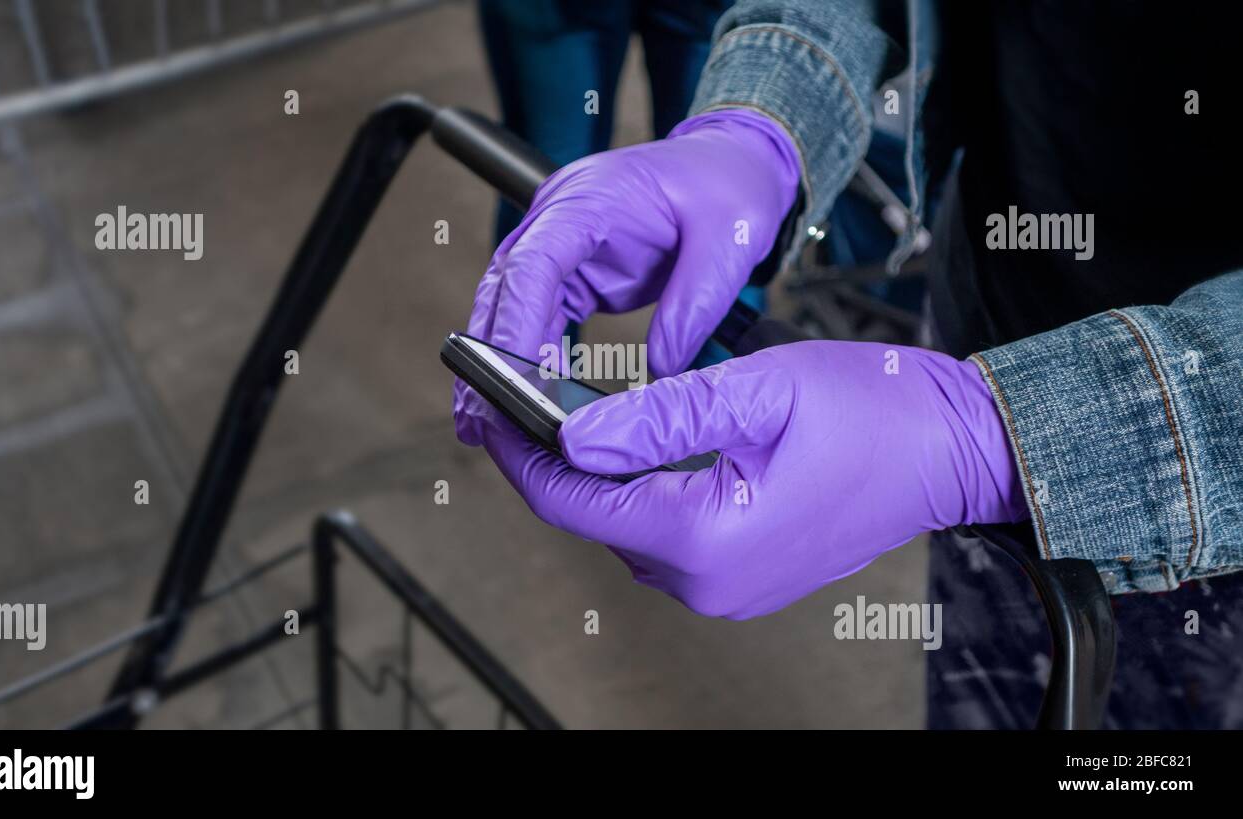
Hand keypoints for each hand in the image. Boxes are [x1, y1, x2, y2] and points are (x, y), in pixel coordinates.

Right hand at [455, 108, 799, 444]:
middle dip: (489, 355)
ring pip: (511, 307)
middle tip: (481, 418)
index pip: (533, 262)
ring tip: (488, 422)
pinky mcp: (573, 271)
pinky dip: (527, 357)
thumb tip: (660, 370)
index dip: (514, 320)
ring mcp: (561, 245)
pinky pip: (538, 318)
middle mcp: (560, 218)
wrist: (733, 161)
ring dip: (499, 362)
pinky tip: (524, 398)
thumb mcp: (729, 240)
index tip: (508, 375)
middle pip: (505, 288)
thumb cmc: (728, 183)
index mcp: (590, 198)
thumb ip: (695, 305)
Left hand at [477, 341, 1026, 618]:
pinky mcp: (742, 578)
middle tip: (525, 401)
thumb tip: (571, 435)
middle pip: (594, 520)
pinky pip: (666, 538)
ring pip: (627, 529)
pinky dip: (641, 494)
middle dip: (556, 463)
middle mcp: (708, 581)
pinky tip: (639, 449)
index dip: (522, 454)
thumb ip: (657, 416)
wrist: (952, 451)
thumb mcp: (755, 392)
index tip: (490, 409)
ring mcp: (726, 589)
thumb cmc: (875, 414)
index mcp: (704, 537)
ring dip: (600, 478)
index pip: (574, 502)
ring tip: (574, 417)